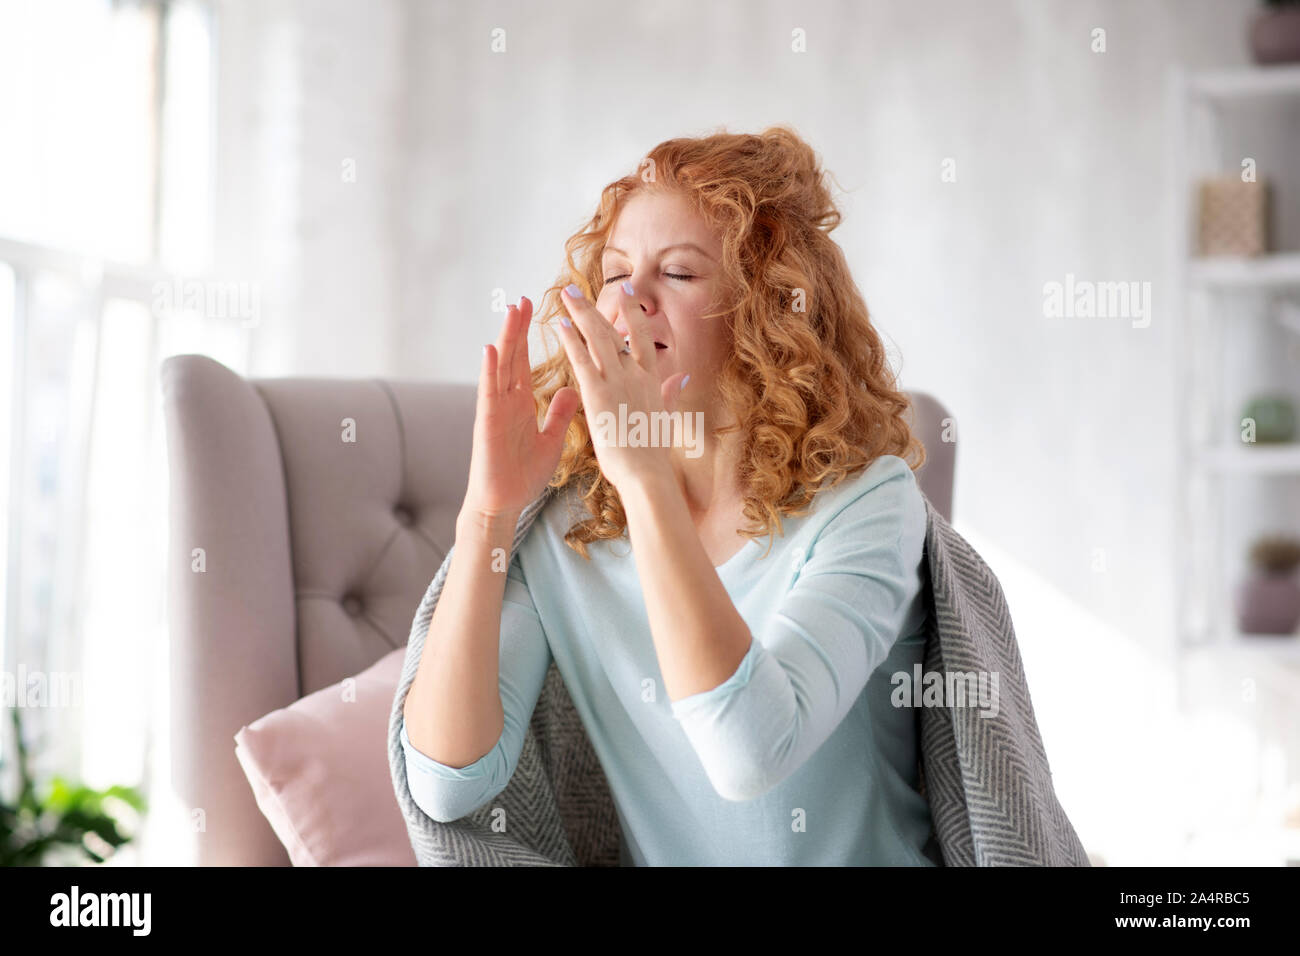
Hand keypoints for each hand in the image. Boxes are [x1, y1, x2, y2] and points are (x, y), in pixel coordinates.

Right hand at [462, 296, 579, 520]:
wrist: (505, 504)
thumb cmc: (524, 476)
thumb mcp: (551, 440)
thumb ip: (559, 414)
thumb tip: (573, 390)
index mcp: (522, 404)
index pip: (527, 364)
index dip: (532, 338)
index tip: (541, 312)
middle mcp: (507, 402)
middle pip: (513, 357)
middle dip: (518, 328)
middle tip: (524, 299)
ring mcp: (496, 410)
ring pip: (501, 367)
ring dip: (506, 338)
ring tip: (511, 311)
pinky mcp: (488, 423)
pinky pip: (489, 393)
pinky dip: (489, 370)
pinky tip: (490, 349)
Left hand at [556, 282, 689, 494]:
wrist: (647, 474)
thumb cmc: (654, 454)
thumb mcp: (666, 418)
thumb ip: (671, 393)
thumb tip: (683, 377)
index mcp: (651, 380)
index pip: (642, 338)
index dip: (633, 312)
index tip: (626, 289)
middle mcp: (635, 375)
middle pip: (614, 332)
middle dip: (595, 308)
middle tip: (577, 289)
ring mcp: (617, 382)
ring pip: (597, 339)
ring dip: (580, 314)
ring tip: (566, 295)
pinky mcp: (597, 394)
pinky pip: (582, 360)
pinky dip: (571, 340)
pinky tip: (559, 325)